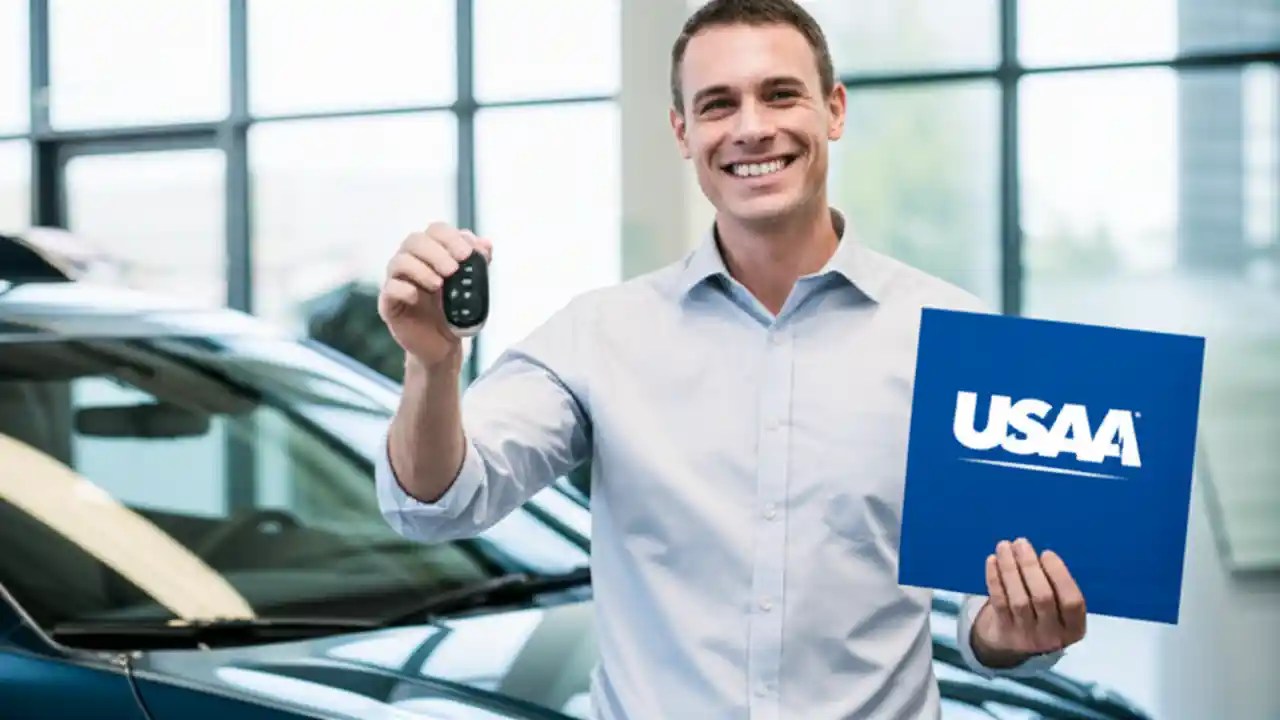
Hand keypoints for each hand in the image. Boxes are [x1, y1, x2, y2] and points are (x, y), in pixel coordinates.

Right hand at [378, 222, 492, 368]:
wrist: (443, 345)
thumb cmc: (454, 311)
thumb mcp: (472, 288)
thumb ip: (478, 264)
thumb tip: (485, 244)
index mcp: (431, 252)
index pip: (435, 230)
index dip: (450, 238)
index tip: (466, 254)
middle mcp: (410, 262)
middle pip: (414, 241)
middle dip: (436, 252)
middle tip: (453, 270)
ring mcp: (397, 281)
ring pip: (398, 261)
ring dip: (421, 269)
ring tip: (438, 285)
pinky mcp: (389, 304)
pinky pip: (389, 289)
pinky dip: (404, 289)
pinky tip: (418, 297)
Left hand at [971, 538, 1086, 667]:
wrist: (1015, 643)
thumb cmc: (1042, 615)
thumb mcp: (1060, 609)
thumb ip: (1056, 586)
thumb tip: (1035, 554)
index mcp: (1074, 628)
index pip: (1072, 601)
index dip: (1059, 574)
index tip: (1046, 552)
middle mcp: (1052, 636)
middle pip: (1042, 597)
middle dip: (1030, 566)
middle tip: (1021, 543)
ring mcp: (1027, 636)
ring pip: (1018, 599)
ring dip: (1010, 568)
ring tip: (1004, 546)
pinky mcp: (1004, 632)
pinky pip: (999, 601)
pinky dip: (995, 578)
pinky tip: (993, 560)